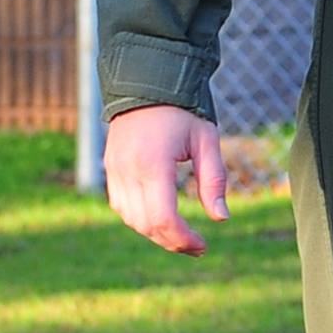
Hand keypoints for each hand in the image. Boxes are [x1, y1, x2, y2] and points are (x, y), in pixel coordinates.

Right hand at [104, 104, 227, 255]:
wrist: (147, 84)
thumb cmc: (183, 112)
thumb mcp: (207, 141)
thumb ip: (214, 180)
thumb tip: (222, 218)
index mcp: (153, 164)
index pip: (163, 218)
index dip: (183, 238)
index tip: (204, 245)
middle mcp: (127, 170)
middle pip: (145, 224)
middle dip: (172, 242)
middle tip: (198, 248)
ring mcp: (114, 170)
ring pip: (130, 219)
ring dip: (155, 233)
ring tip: (183, 237)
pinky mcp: (110, 168)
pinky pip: (120, 205)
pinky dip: (139, 219)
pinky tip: (162, 220)